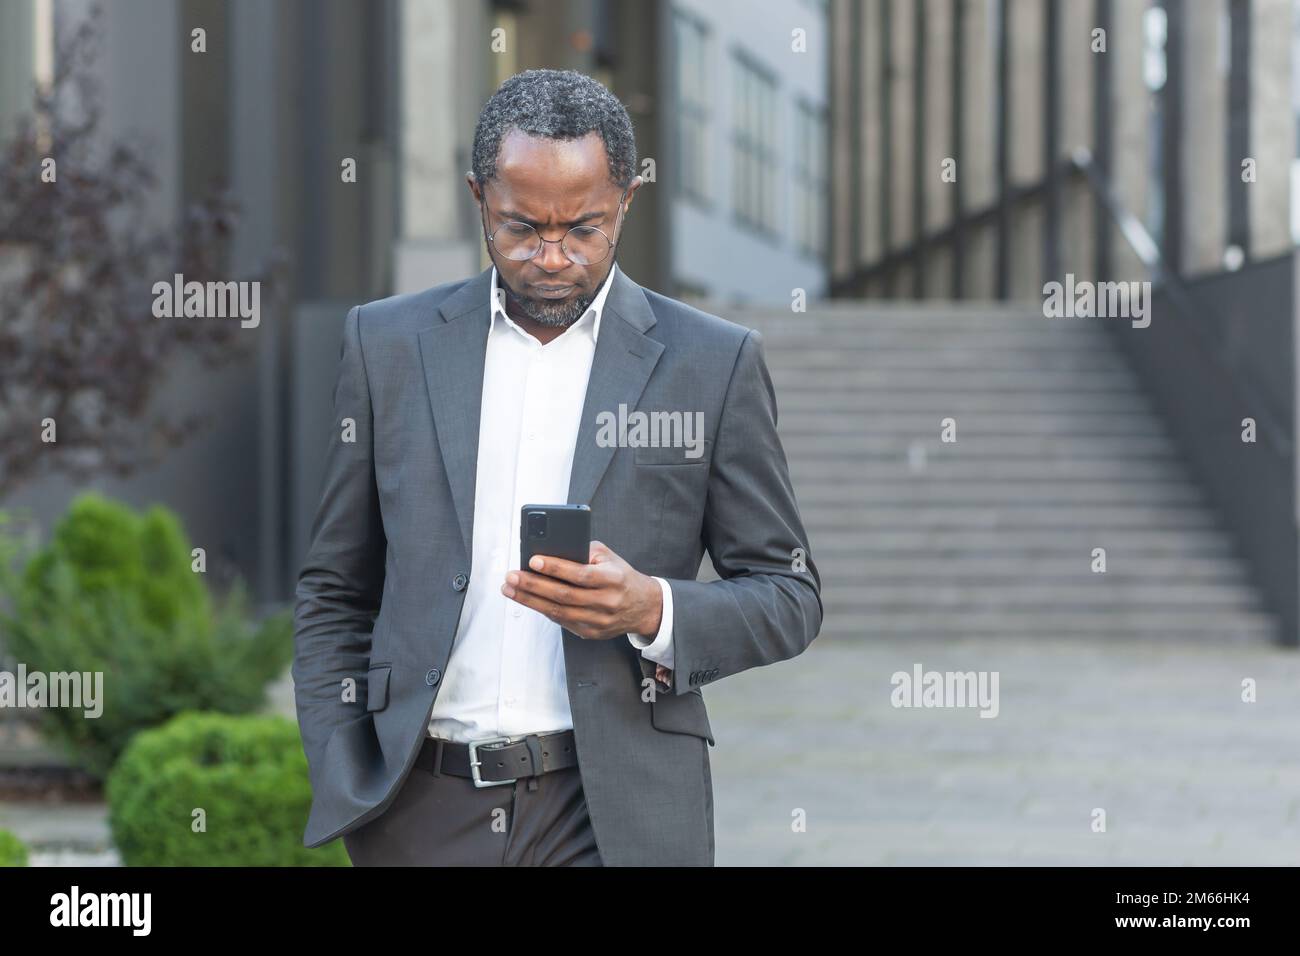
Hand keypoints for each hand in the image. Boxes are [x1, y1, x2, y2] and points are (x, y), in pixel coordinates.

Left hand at [502, 540, 662, 639]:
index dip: (555, 568)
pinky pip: (562, 622)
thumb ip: (584, 551)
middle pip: (564, 595)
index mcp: (613, 579)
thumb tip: (551, 550)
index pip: (580, 574)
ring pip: (558, 612)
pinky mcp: (591, 633)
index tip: (533, 560)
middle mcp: (606, 602)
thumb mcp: (609, 557)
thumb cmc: (620, 577)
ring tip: (510, 588)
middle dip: (533, 585)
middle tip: (511, 576)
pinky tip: (527, 599)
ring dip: (530, 600)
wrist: (644, 607)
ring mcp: (598, 620)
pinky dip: (542, 610)